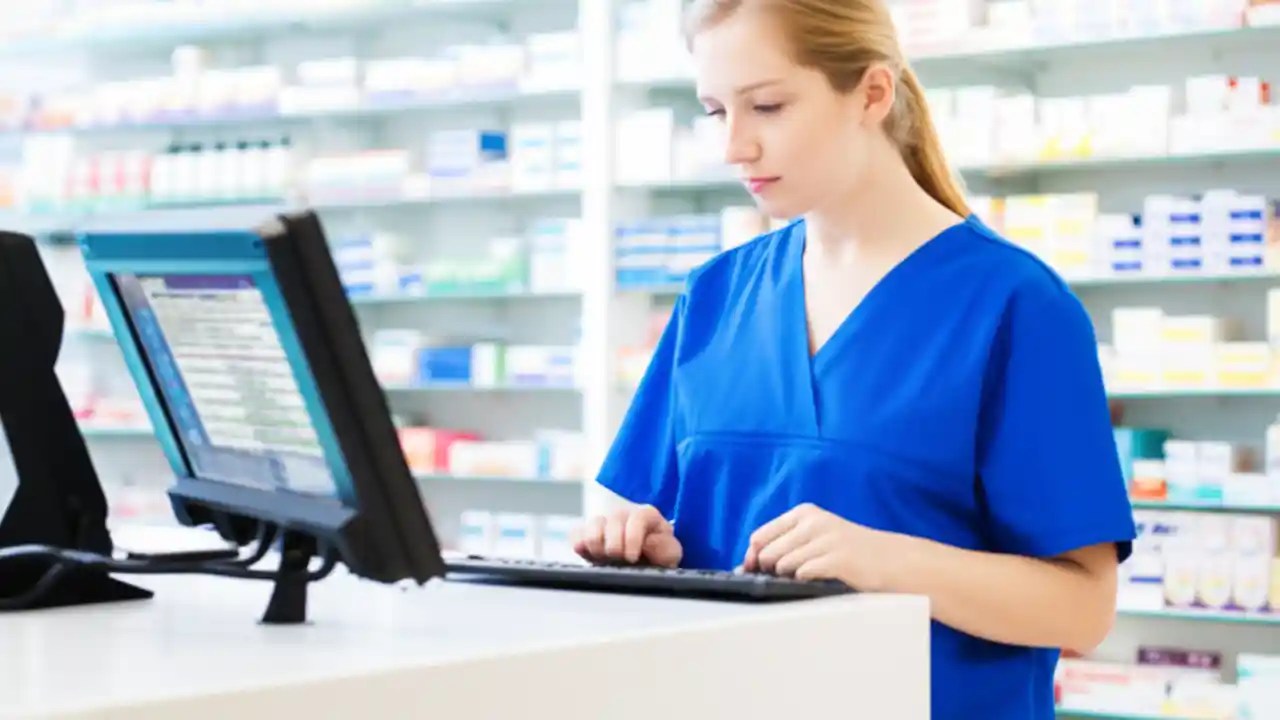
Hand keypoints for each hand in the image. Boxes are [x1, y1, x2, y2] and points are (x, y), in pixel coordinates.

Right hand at [571, 505, 682, 567]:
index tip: (632, 557)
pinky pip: (576, 534)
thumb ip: (664, 546)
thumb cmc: (659, 556)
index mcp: (646, 514)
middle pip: (613, 520)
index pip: (637, 517)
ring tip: (607, 560)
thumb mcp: (670, 554)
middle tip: (620, 561)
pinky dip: (580, 546)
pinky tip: (591, 557)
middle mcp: (622, 514)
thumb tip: (646, 542)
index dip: (632, 538)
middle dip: (616, 546)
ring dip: (598, 547)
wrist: (645, 565)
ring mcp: (603, 522)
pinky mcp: (586, 534)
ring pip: (592, 525)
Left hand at [743, 503, 899, 589]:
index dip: (753, 558)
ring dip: (792, 578)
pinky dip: (807, 582)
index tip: (755, 571)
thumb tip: (746, 564)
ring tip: (812, 576)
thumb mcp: (815, 537)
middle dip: (773, 570)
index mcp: (803, 513)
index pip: (759, 536)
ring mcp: (826, 538)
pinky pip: (804, 574)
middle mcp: (813, 521)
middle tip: (792, 576)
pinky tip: (821, 580)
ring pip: (784, 565)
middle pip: (768, 554)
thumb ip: (783, 544)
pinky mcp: (838, 558)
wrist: (891, 559)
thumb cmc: (848, 551)